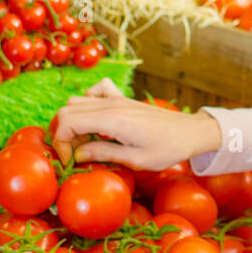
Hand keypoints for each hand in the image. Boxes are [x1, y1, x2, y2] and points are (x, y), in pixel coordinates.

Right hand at [52, 77, 221, 170]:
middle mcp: (111, 104)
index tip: (70, 161)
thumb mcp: (136, 159)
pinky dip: (87, 102)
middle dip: (63, 134)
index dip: (60, 143)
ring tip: (86, 143)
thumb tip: (77, 156)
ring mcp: (117, 99)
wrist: (191, 132)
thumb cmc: (168, 148)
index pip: (67, 122)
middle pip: (67, 110)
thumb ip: (104, 154)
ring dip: (73, 122)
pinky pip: (96, 91)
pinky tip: (95, 120)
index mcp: (112, 119)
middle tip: (76, 155)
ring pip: (77, 101)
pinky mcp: (123, 99)